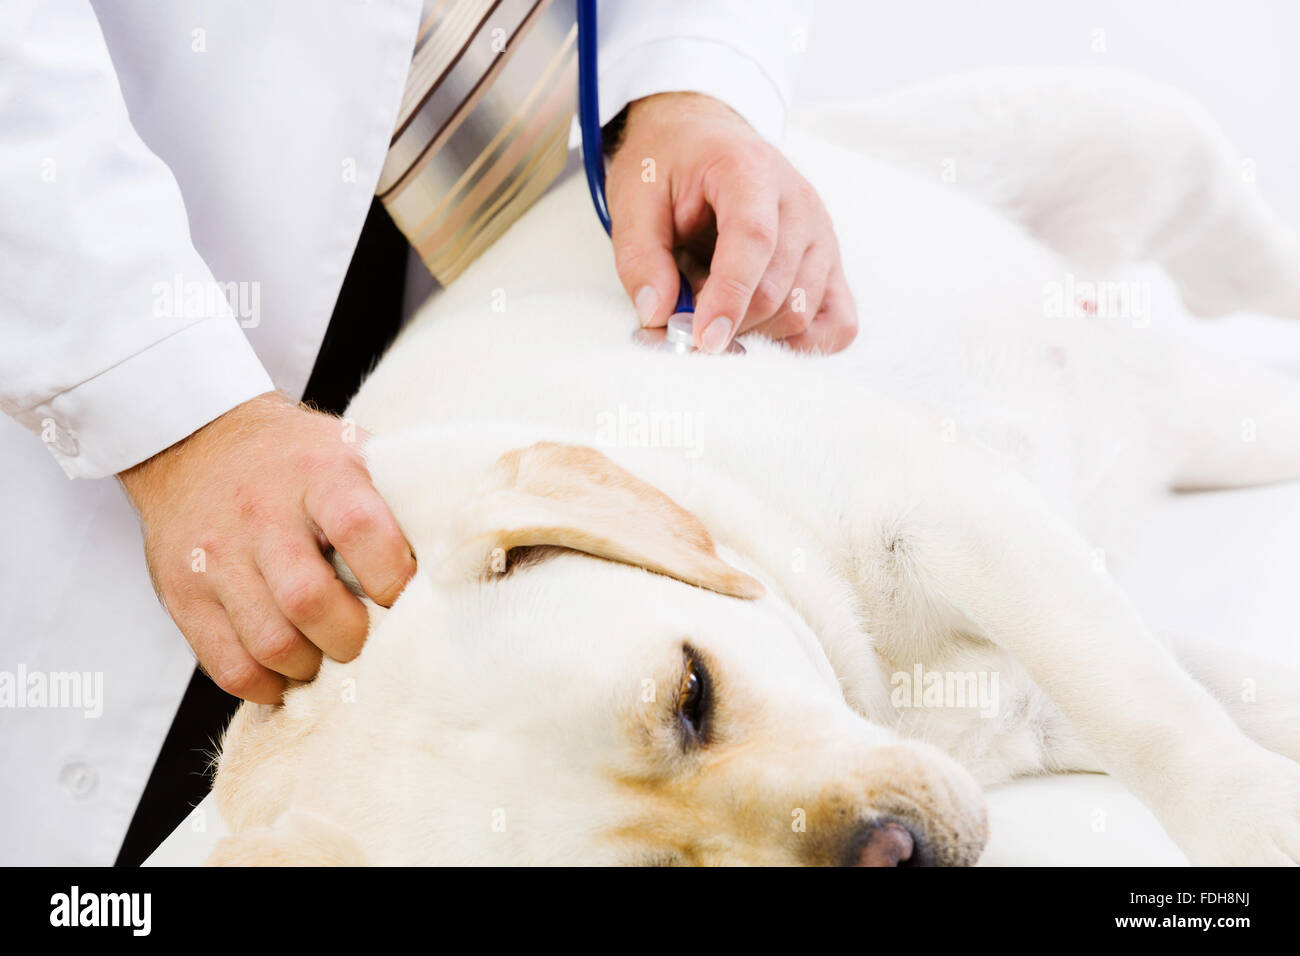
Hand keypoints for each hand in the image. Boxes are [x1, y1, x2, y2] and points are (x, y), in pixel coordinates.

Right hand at [119, 392, 414, 702]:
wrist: (200, 441)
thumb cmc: (303, 462)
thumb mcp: (355, 453)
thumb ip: (405, 498)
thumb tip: (477, 553)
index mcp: (320, 474)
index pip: (359, 529)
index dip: (391, 577)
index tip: (406, 596)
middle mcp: (262, 514)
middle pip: (309, 600)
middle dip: (352, 637)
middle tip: (368, 638)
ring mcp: (216, 557)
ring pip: (270, 642)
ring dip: (311, 666)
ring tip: (327, 653)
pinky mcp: (183, 595)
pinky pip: (227, 665)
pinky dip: (265, 684)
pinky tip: (287, 670)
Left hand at [606, 92, 856, 354]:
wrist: (703, 140)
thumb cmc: (672, 165)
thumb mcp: (634, 197)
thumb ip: (640, 256)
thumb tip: (658, 315)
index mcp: (749, 170)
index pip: (754, 240)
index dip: (729, 295)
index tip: (702, 338)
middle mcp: (799, 202)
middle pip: (776, 290)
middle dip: (726, 320)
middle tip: (683, 306)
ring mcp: (821, 235)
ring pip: (799, 313)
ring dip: (751, 326)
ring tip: (714, 294)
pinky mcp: (828, 264)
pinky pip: (838, 324)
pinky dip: (799, 341)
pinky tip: (759, 328)